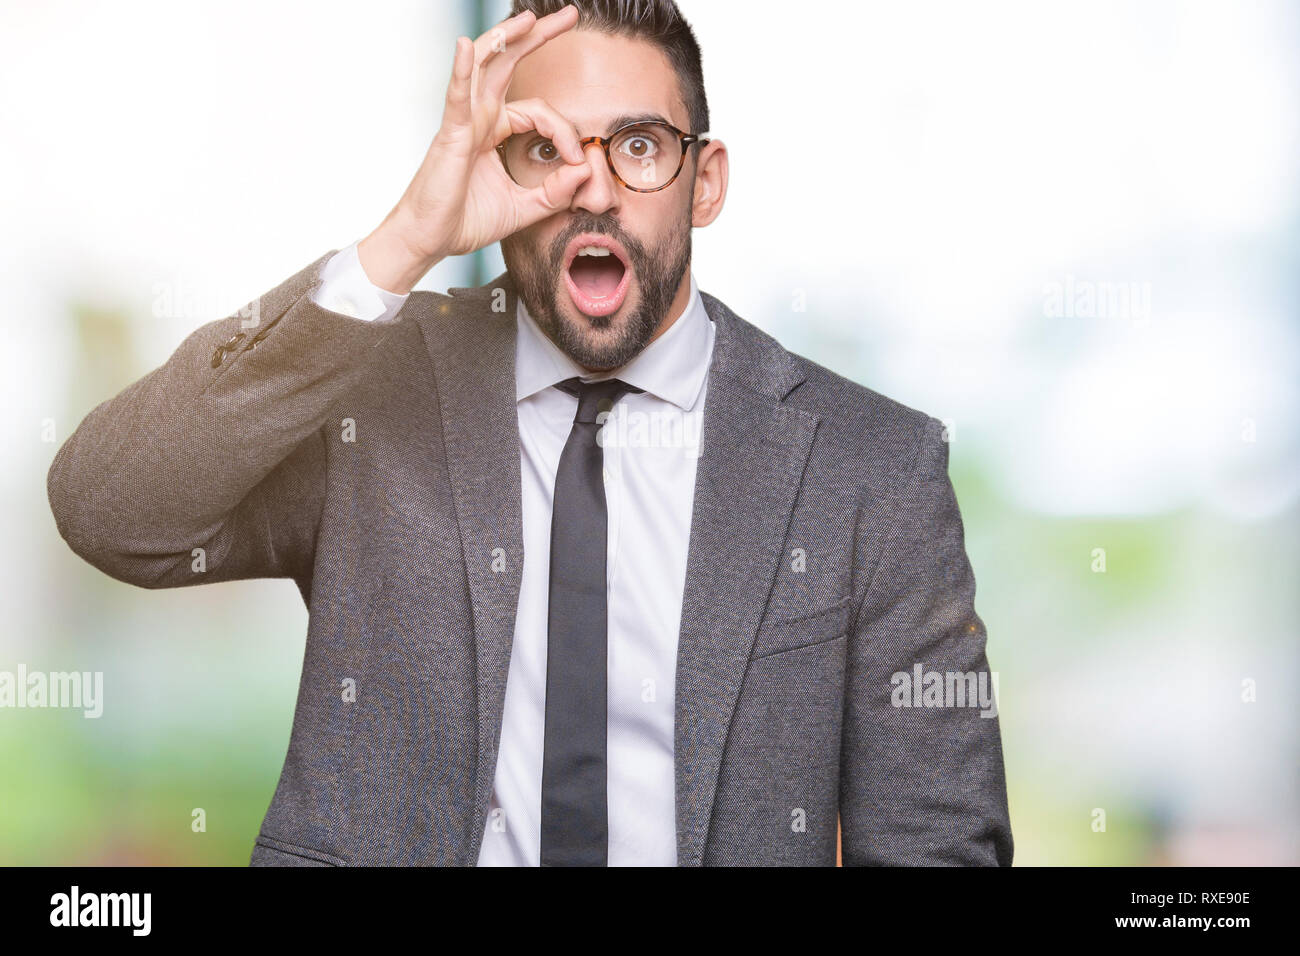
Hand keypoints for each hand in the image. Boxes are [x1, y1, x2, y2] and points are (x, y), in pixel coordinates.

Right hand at [359, 5, 590, 293]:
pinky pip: (457, 97)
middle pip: (510, 65)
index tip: (578, 161)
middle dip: (539, 38)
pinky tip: (467, 45)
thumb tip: (586, 171)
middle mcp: (479, 119)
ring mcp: (464, 123)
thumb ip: (556, 193)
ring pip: (486, 68)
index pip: (540, 113)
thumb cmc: (466, 221)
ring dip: (508, 39)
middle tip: (570, 15)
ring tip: (531, 17)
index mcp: (494, 132)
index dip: (565, 133)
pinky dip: (463, 70)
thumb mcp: (525, 208)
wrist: (430, 241)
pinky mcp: (450, 135)